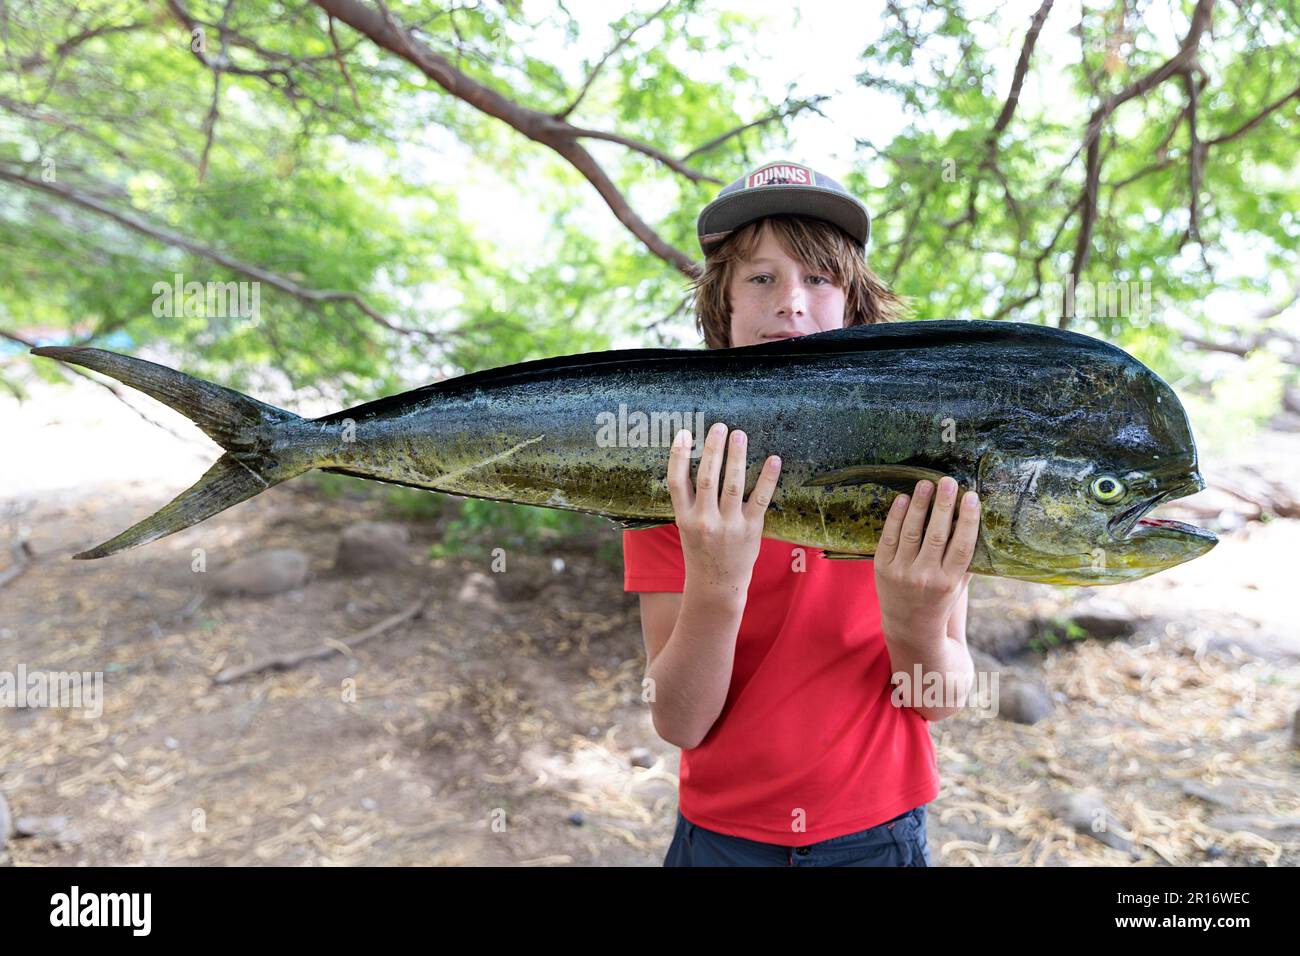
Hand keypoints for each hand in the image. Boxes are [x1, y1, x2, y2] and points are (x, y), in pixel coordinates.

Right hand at [666, 422, 781, 595]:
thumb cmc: (701, 551)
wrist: (716, 585)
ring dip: (736, 457)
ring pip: (732, 484)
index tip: (685, 433)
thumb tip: (698, 460)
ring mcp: (728, 525)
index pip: (676, 482)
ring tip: (739, 434)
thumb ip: (690, 500)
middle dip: (713, 449)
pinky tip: (773, 459)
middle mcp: (704, 520)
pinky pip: (760, 499)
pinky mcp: (750, 529)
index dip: (679, 455)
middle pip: (707, 478)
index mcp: (684, 518)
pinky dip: (767, 478)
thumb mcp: (686, 526)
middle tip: (720, 426)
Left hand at [874, 476, 979, 645]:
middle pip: (936, 535)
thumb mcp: (958, 584)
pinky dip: (896, 516)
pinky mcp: (882, 568)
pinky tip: (902, 499)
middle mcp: (926, 577)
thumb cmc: (940, 600)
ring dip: (919, 505)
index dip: (968, 520)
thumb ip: (965, 558)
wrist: (910, 627)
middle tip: (949, 481)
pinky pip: (889, 537)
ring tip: (926, 484)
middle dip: (943, 506)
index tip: (972, 496)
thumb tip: (975, 519)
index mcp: (949, 581)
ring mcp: (902, 572)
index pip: (962, 546)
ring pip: (911, 532)